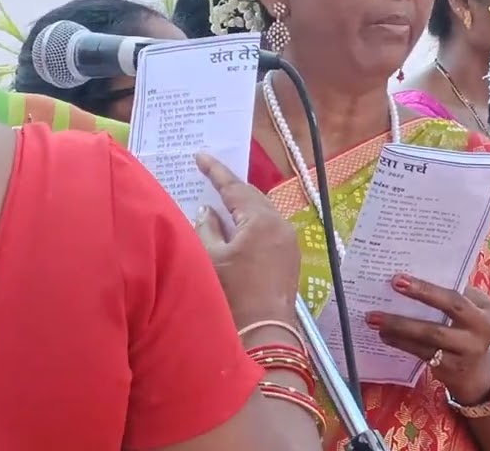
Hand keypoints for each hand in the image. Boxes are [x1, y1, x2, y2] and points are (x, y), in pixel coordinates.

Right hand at [194, 152, 300, 327]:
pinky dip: (251, 225)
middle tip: (208, 178)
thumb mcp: (211, 258)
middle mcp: (280, 225)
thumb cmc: (233, 294)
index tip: (200, 156)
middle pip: (253, 198)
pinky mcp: (290, 258)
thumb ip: (206, 228)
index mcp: (261, 220)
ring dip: (242, 208)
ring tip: (220, 203)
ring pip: (262, 215)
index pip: (235, 187)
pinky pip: (268, 231)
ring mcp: (289, 243)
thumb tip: (206, 210)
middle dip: (231, 189)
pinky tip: (237, 230)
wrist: (264, 333)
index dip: (216, 171)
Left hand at [368, 276, 489, 403]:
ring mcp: (463, 356)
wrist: (478, 370)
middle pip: (438, 326)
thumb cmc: (470, 327)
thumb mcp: (474, 307)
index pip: (454, 299)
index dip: (426, 290)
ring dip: (398, 330)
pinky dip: (401, 343)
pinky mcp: (449, 370)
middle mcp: (477, 336)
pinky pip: (421, 354)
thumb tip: (416, 274)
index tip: (398, 280)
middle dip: (406, 316)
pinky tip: (385, 335)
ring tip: (374, 320)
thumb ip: (455, 292)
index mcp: (483, 314)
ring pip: (426, 342)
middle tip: (379, 306)